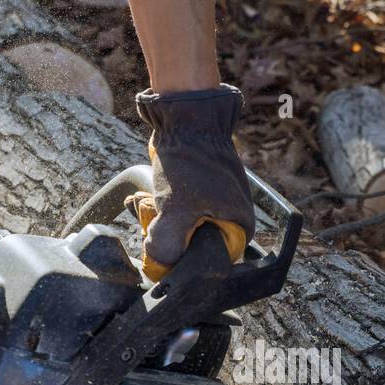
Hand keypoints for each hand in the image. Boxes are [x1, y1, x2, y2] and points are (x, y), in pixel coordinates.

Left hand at [126, 85, 255, 281]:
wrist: (186, 118)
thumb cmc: (190, 162)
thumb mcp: (177, 210)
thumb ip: (167, 246)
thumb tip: (158, 267)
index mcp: (240, 230)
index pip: (208, 265)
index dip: (182, 262)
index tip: (163, 247)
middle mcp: (231, 221)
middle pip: (192, 249)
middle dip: (166, 237)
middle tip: (154, 218)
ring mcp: (213, 207)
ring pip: (179, 231)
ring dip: (157, 221)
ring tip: (148, 202)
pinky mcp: (196, 195)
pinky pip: (175, 214)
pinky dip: (158, 208)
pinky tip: (144, 197)